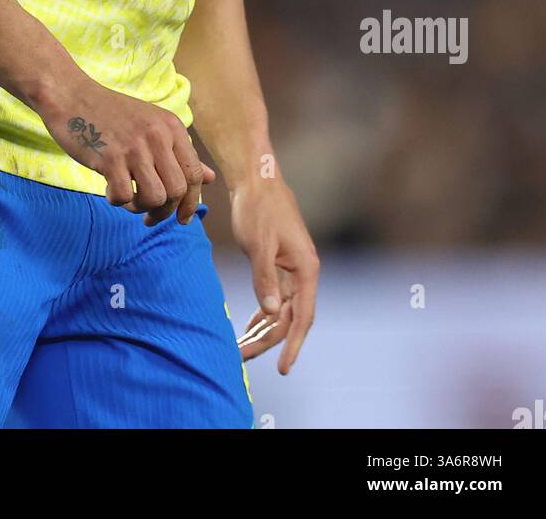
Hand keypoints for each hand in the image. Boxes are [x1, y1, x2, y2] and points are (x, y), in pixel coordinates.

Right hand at [38, 74, 215, 225]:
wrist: (72, 95)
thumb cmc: (111, 114)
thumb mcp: (152, 126)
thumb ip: (180, 152)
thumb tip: (211, 178)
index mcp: (172, 127)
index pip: (195, 175)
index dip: (191, 202)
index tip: (181, 218)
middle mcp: (158, 136)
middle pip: (177, 191)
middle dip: (165, 211)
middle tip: (148, 215)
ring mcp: (134, 147)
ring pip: (155, 197)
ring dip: (141, 208)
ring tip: (129, 200)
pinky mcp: (110, 157)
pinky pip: (124, 197)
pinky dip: (117, 201)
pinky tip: (109, 190)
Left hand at [230, 171, 318, 374]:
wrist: (255, 177)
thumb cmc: (258, 206)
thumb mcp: (258, 243)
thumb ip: (264, 278)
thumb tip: (269, 314)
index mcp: (306, 268)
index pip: (302, 316)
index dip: (292, 344)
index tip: (282, 368)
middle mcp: (303, 272)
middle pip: (288, 317)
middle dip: (267, 341)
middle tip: (240, 358)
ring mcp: (291, 268)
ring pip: (279, 309)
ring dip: (262, 330)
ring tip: (240, 349)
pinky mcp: (278, 262)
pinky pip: (273, 296)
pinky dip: (262, 313)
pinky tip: (250, 327)